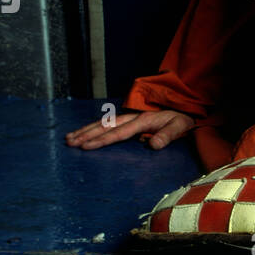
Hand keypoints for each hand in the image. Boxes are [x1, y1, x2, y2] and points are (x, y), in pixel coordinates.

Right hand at [65, 110, 195, 150]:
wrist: (185, 108)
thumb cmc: (182, 119)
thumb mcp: (180, 127)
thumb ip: (167, 135)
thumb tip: (152, 145)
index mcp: (142, 120)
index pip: (118, 132)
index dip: (101, 140)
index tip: (86, 146)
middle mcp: (132, 116)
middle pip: (105, 126)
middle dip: (86, 134)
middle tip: (69, 142)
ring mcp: (129, 116)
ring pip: (103, 123)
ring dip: (86, 130)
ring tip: (69, 137)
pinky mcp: (129, 118)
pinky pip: (108, 123)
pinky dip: (94, 127)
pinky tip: (83, 132)